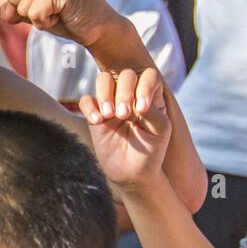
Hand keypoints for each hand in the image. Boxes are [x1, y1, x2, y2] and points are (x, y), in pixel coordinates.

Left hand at [0, 0, 122, 48]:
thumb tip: (7, 10)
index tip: (48, 3)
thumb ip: (12, 8)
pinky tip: (63, 14)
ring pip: (21, 7)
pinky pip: (34, 15)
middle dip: (30, 11)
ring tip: (60, 10)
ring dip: (39, 17)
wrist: (99, 26)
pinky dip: (46, 23)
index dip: (24, 4)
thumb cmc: (66, 16)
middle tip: (56, 8)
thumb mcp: (32, 9)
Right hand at [79, 67, 171, 189]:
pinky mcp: (95, 114)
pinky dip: (90, 107)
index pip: (148, 75)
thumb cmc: (151, 151)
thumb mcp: (160, 129)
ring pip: (103, 79)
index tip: (143, 110)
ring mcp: (111, 103)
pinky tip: (98, 121)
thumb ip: (152, 110)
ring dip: (105, 94)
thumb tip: (133, 98)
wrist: (133, 173)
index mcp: (150, 96)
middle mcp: (131, 95)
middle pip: (125, 75)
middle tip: (124, 115)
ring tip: (110, 115)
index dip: (144, 86)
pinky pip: (87, 99)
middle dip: (124, 92)